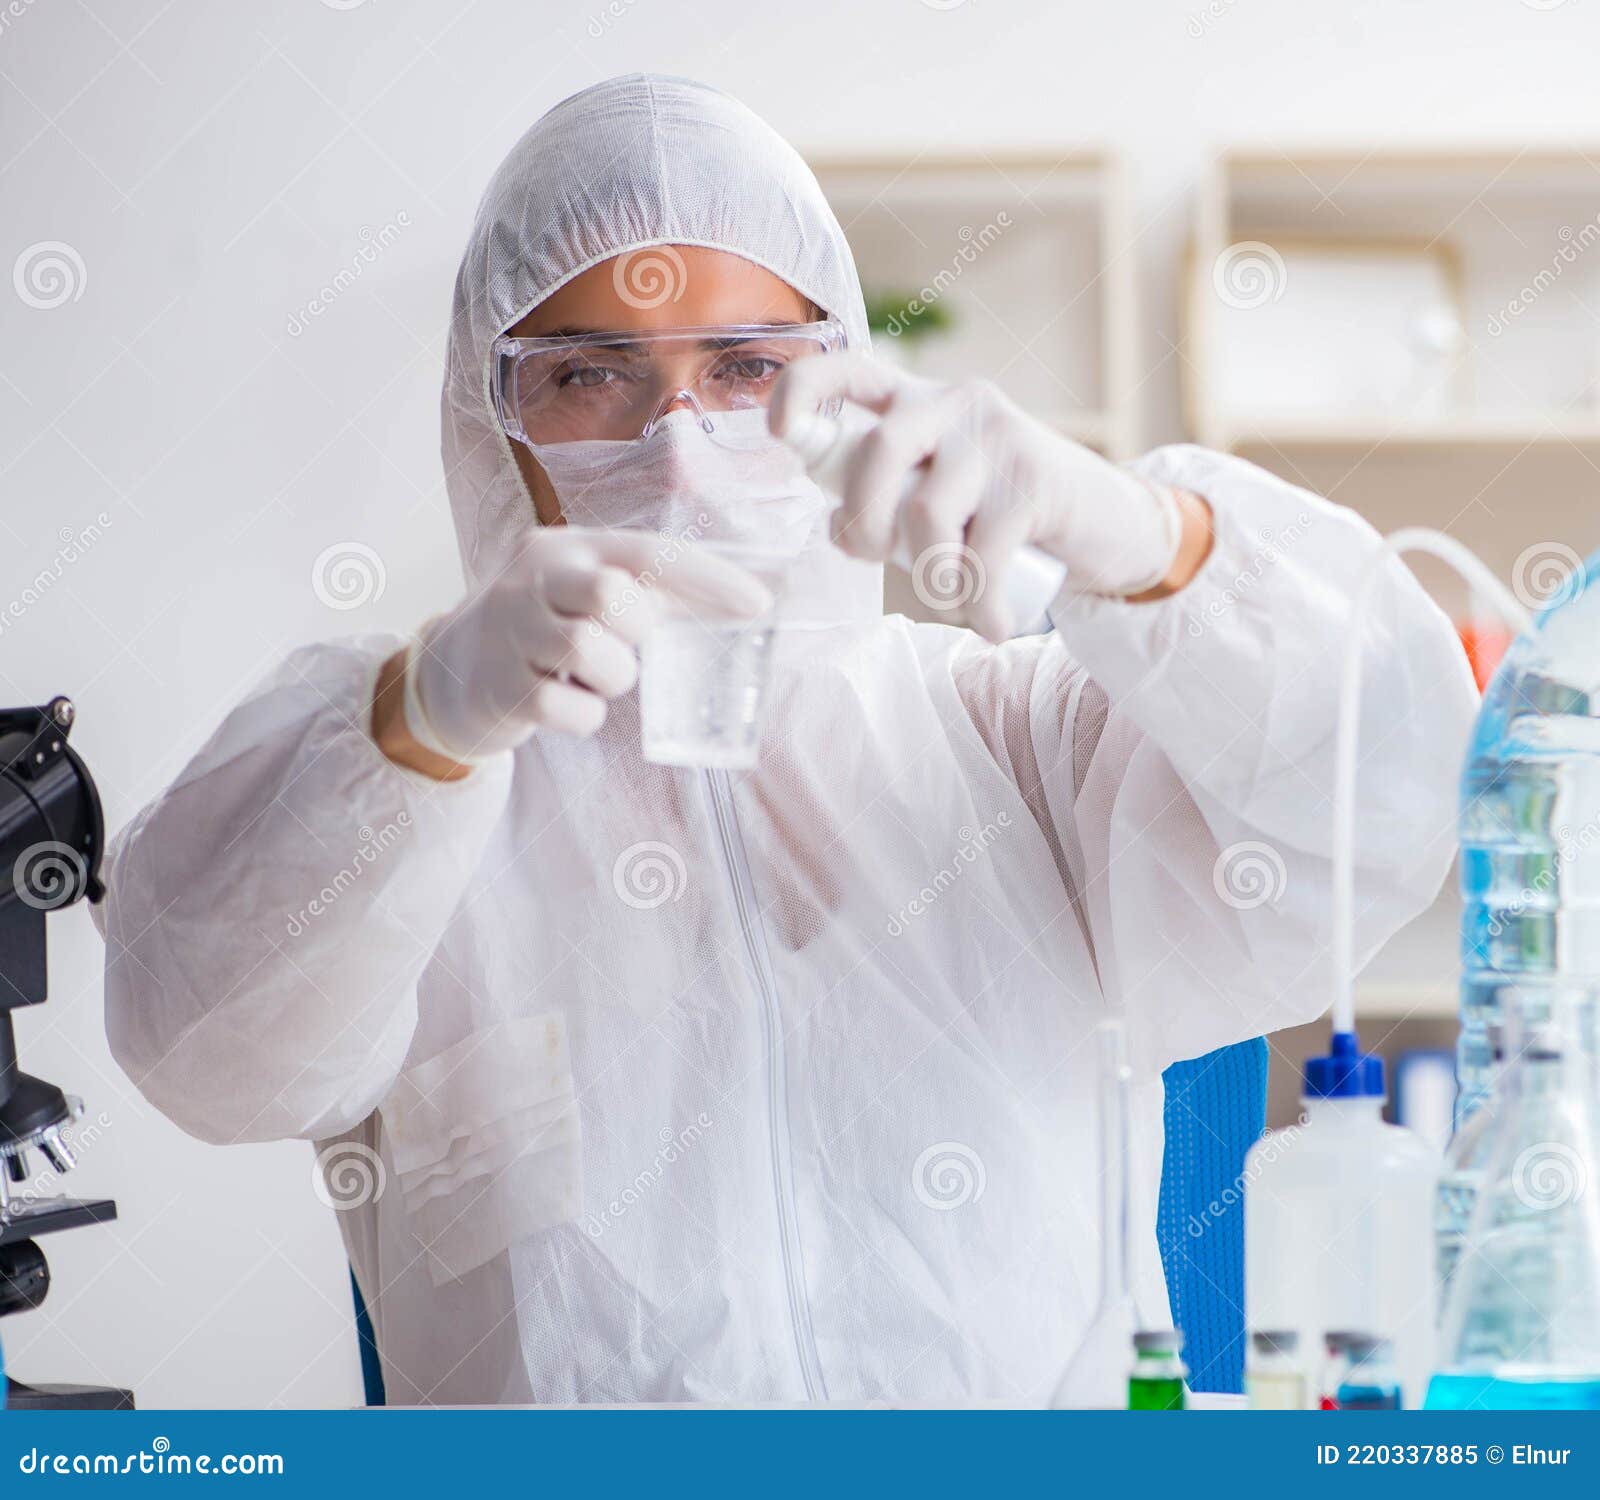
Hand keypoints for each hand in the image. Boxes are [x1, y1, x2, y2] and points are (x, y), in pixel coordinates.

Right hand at [377, 528, 772, 773]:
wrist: (450, 670)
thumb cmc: (544, 627)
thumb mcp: (585, 592)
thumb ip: (651, 593)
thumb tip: (745, 606)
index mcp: (567, 547)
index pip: (648, 551)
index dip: (707, 578)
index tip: (758, 603)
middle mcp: (534, 579)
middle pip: (610, 593)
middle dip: (636, 629)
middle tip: (623, 642)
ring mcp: (511, 632)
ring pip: (589, 652)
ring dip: (612, 678)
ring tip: (593, 678)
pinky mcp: (501, 687)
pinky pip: (567, 709)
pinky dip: (584, 717)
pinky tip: (568, 703)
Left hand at [770, 352, 1203, 640]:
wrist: (1108, 522)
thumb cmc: (1004, 514)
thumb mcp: (942, 490)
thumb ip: (893, 496)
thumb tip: (841, 529)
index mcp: (917, 400)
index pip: (847, 372)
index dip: (802, 395)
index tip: (779, 436)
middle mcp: (955, 403)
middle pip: (878, 453)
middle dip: (862, 524)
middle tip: (873, 561)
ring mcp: (997, 438)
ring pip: (927, 514)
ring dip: (929, 577)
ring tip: (954, 599)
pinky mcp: (1035, 480)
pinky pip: (981, 557)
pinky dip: (979, 606)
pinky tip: (991, 624)